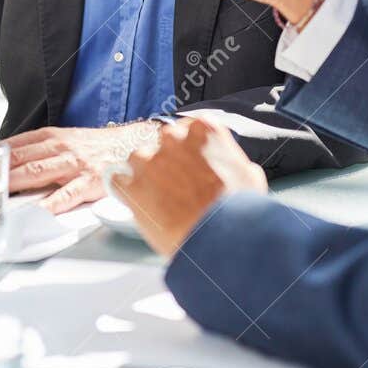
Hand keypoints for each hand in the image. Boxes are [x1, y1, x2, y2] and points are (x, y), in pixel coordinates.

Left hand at [5, 122, 160, 213]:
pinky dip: (48, 205)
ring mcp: (73, 164)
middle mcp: (58, 147)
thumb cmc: (94, 148)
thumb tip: (5, 163)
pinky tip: (34, 213)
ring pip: (36, 173)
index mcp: (49, 137)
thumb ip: (37, 151)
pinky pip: (65, 195)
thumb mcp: (63, 141)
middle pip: (18, 159)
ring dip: (11, 185)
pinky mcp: (88, 182)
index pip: (12, 145)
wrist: (132, 145)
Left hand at [111, 116, 266, 258]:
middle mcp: (173, 139)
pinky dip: (124, 191)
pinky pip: (117, 181)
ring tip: (158, 196)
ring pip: (137, 158)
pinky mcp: (132, 187)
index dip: (189, 147)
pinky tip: (136, 202)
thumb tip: (241, 170)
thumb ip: (238, 165)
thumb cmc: (238, 211)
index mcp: (203, 130)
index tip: (191, 160)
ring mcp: (149, 162)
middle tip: (177, 182)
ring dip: (144, 173)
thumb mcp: (251, 179)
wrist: (219, 240)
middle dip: (167, 159)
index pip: (189, 127)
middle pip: (162, 142)